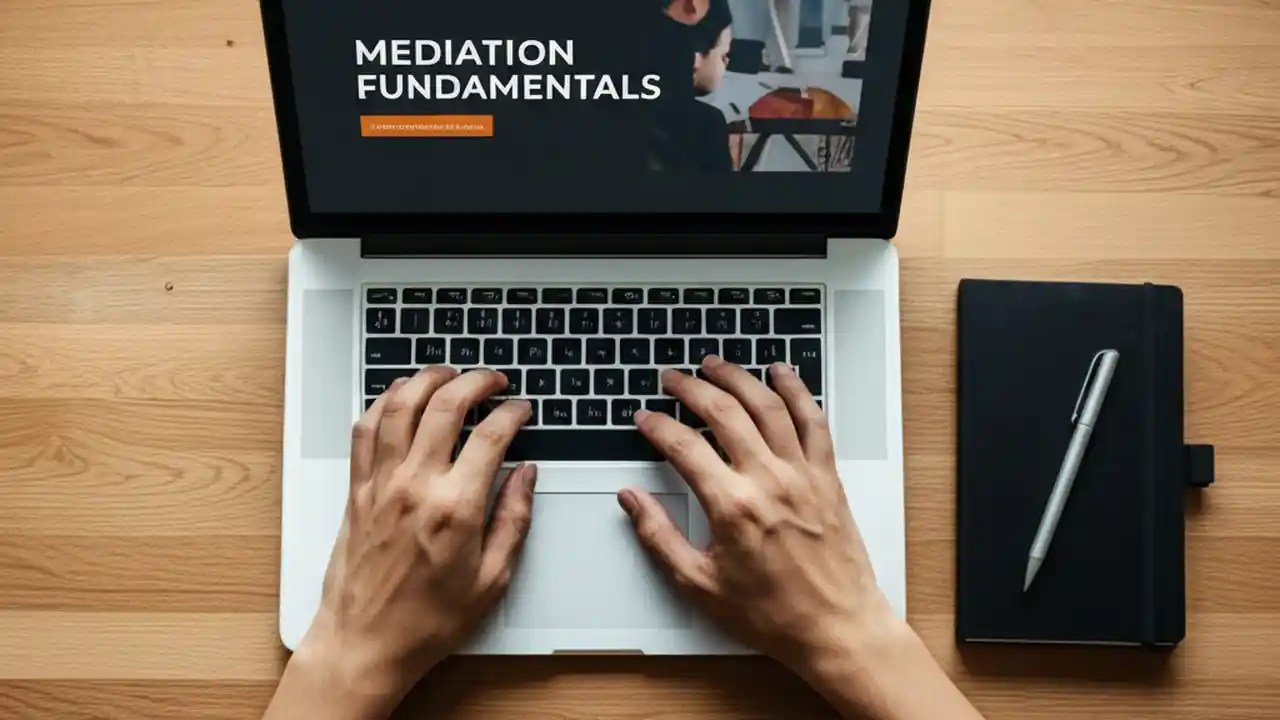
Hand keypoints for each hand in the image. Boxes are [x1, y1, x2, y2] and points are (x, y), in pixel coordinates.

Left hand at [268, 368, 535, 718]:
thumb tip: (525, 474)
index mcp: (455, 509)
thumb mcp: (492, 578)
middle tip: (493, 379)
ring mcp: (380, 484)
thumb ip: (514, 519)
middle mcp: (414, 486)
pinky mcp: (357, 489)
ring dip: (427, 378)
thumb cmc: (426, 621)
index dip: (513, 412)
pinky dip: (384, 401)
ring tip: (449, 372)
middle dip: (476, 380)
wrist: (365, 644)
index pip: (490, 436)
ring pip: (400, 405)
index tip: (522, 408)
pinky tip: (399, 395)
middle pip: (445, 405)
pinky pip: (365, 428)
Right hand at [620, 358, 891, 674]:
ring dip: (738, 377)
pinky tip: (781, 374)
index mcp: (732, 507)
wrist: (836, 628)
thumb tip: (631, 501)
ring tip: (715, 365)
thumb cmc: (773, 614)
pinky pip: (813, 420)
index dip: (658, 426)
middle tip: (672, 378)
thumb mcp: (699, 585)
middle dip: (691, 388)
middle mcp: (769, 481)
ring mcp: (803, 474)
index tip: (645, 418)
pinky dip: (796, 391)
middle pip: (724, 413)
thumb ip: (659, 536)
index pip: (683, 447)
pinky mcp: (828, 477)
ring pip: (767, 406)